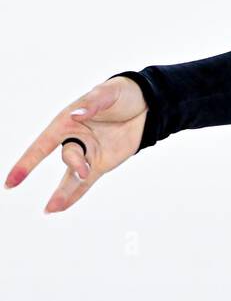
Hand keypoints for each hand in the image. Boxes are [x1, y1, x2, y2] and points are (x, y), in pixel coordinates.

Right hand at [4, 76, 147, 213]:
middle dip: (74, 164)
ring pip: (71, 176)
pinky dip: (73, 195)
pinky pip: (84, 183)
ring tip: (51, 208)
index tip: (12, 180)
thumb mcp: (109, 92)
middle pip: (67, 157)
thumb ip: (93, 103)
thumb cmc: (122, 94)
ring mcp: (87, 154)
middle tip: (85, 171)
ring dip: (63, 192)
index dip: (27, 162)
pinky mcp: (100, 164)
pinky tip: (59, 207)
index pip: (43, 143)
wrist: (147, 104)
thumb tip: (77, 114)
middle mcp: (74, 139)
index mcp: (68, 121)